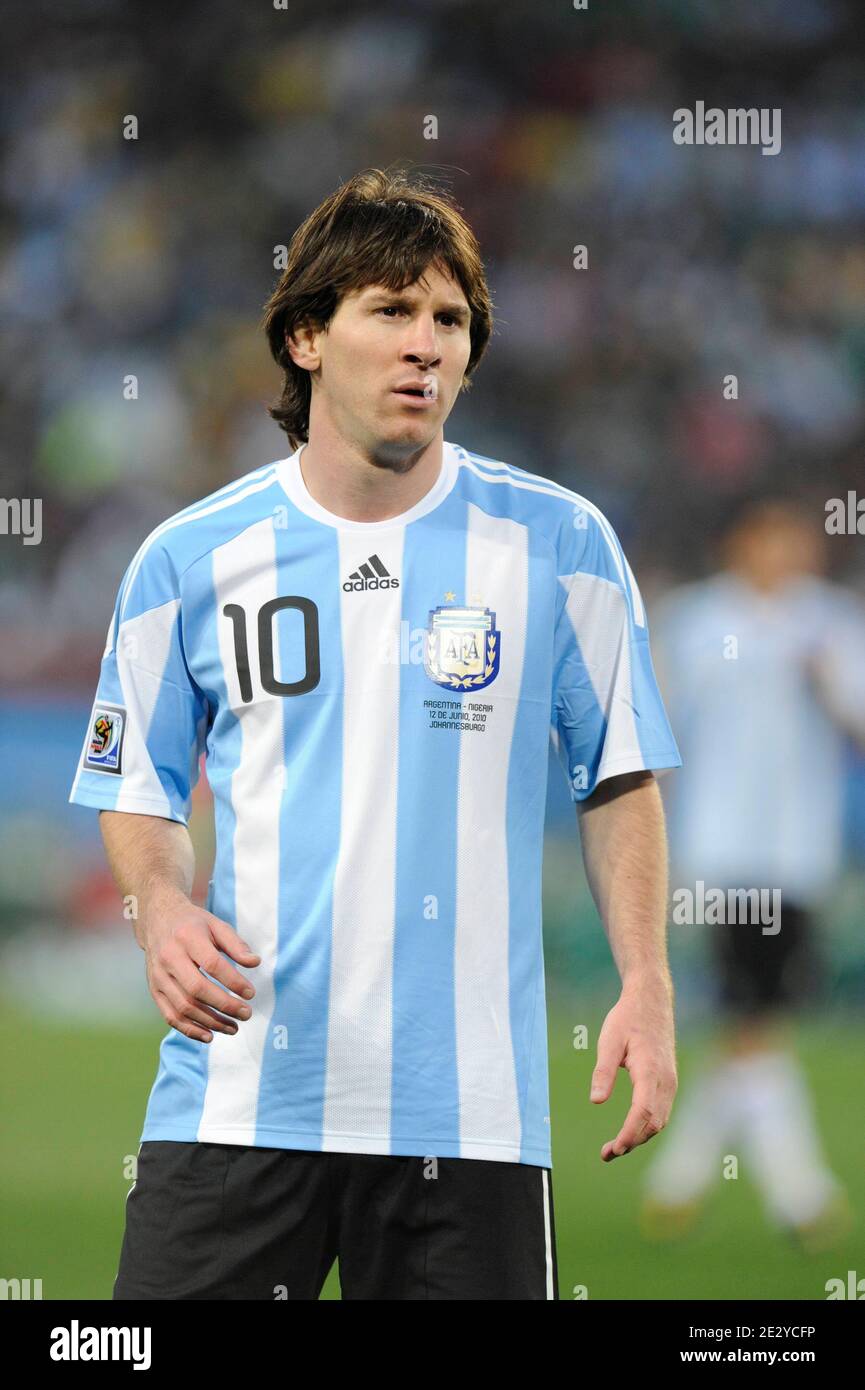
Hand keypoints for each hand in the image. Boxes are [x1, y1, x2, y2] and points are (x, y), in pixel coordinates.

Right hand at [140, 885, 260, 1042]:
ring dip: (211, 1022)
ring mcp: (158, 977)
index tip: (251, 993)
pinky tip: (210, 1035)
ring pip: (184, 1006)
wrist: (157, 922)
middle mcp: (169, 958)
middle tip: (246, 1014)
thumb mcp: (216, 925)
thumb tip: (255, 963)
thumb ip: (236, 944)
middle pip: (196, 989)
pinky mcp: (154, 990)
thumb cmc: (193, 925)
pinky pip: (170, 1016)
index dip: (233, 981)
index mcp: (186, 937)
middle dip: (224, 1005)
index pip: (211, 964)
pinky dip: (190, 1030)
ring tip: (233, 1027)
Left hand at [590, 974, 676, 1161]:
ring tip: (614, 1147)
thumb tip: (596, 1101)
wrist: (651, 1001)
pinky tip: (630, 1131)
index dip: (629, 1134)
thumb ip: (603, 1071)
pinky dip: (647, 1127)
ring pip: (659, 1121)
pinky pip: (661, 1112)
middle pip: (653, 1123)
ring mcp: (670, 1082)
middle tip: (606, 1154)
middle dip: (631, 1142)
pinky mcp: (668, 1082)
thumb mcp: (609, 1040)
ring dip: (639, 1137)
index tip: (614, 1148)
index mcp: (650, 1072)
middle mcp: (665, 1081)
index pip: (643, 1113)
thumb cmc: (627, 1019)